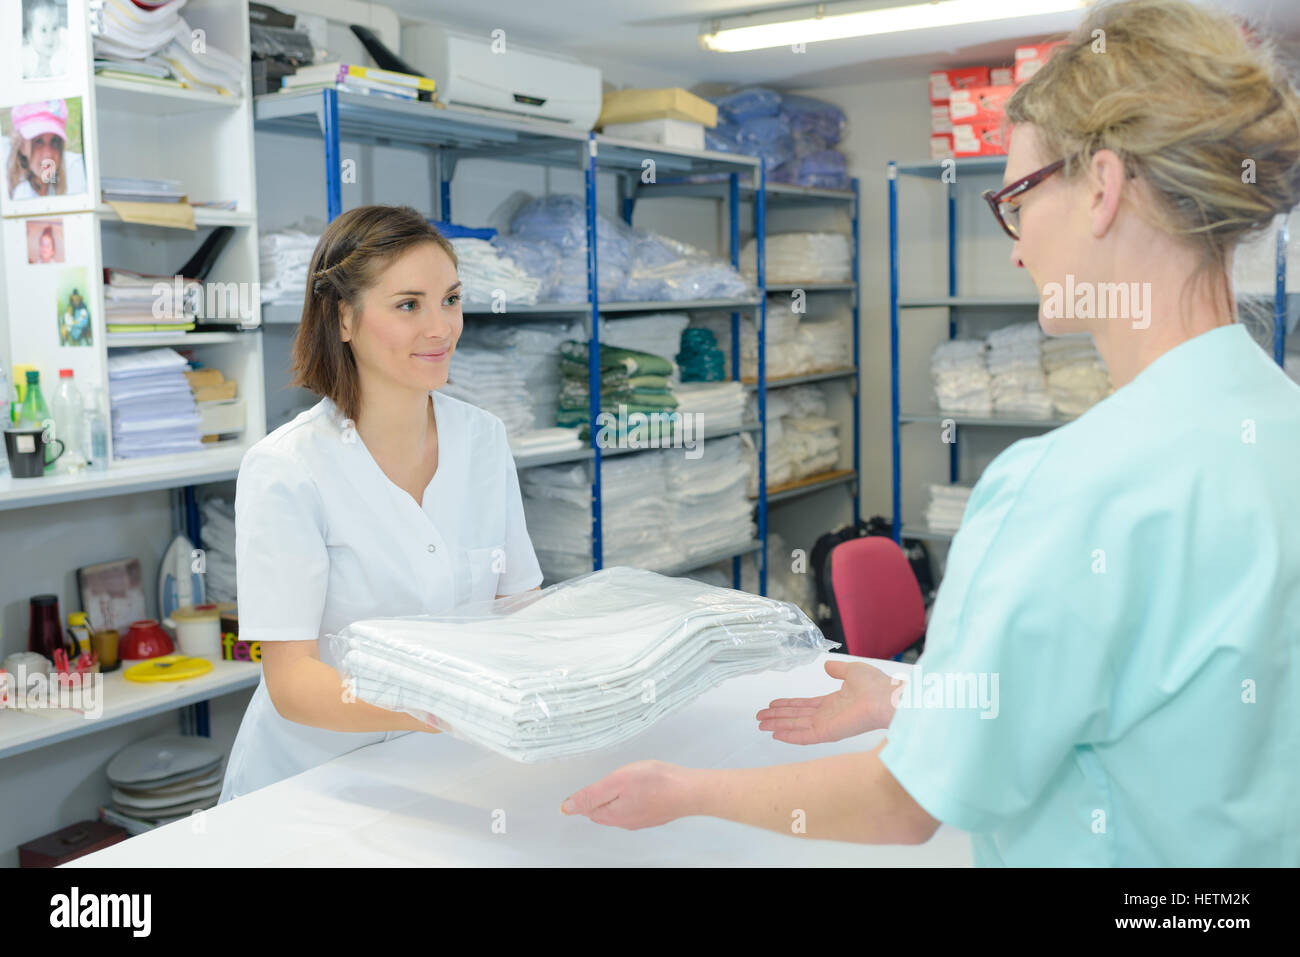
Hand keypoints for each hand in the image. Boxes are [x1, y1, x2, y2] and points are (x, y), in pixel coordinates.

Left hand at [560, 760, 693, 829]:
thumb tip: (566, 808)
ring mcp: (640, 819)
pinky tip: (636, 790)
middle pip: (602, 811)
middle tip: (595, 784)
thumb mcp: (616, 782)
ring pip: (618, 810)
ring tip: (614, 786)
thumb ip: (590, 795)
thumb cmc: (656, 783)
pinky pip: (634, 809)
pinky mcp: (653, 814)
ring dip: (613, 799)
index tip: (584, 787)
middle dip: (596, 800)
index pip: (587, 808)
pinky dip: (630, 800)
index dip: (583, 797)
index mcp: (612, 814)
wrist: (689, 791)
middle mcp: (625, 821)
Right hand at [756, 658, 898, 744]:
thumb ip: (838, 670)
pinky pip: (804, 736)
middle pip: (796, 716)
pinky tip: (775, 734)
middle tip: (759, 717)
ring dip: (778, 724)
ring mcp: (827, 725)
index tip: (772, 704)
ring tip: (761, 724)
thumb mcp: (852, 671)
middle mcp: (827, 715)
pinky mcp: (828, 733)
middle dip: (777, 716)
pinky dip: (789, 735)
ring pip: (796, 725)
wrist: (885, 698)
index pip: (805, 705)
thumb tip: (827, 666)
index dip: (787, 705)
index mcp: (834, 702)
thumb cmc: (874, 684)